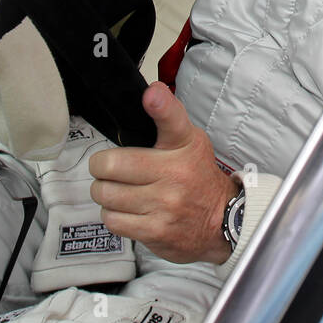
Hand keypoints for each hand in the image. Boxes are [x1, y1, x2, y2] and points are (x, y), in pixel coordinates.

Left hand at [88, 82, 239, 263]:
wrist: (221, 221)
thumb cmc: (197, 176)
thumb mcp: (191, 140)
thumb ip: (168, 117)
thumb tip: (152, 91)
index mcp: (184, 147)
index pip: (172, 120)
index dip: (160, 105)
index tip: (152, 95)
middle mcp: (175, 175)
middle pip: (111, 166)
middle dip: (101, 167)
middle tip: (109, 169)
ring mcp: (165, 205)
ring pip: (107, 195)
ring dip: (106, 193)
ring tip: (119, 190)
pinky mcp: (156, 231)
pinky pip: (113, 220)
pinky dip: (113, 214)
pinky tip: (126, 210)